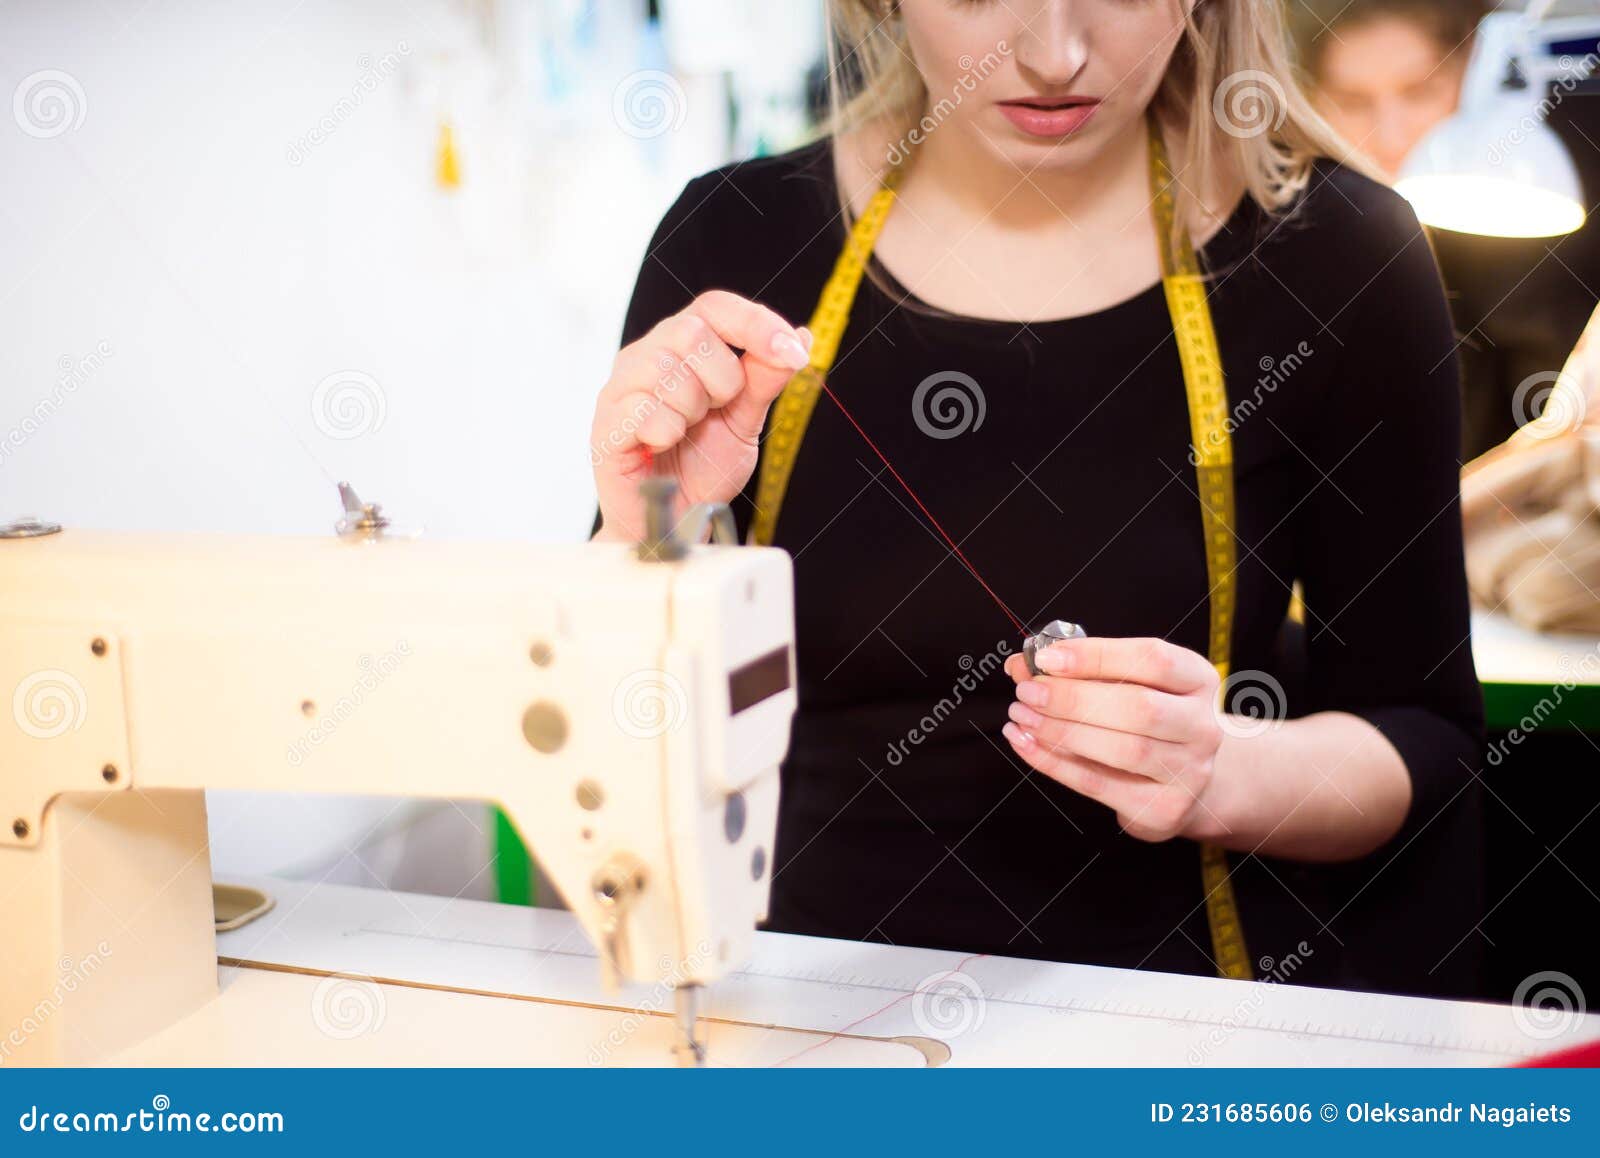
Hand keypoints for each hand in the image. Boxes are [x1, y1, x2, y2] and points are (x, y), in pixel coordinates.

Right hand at [590, 290, 811, 541]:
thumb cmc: (703, 467)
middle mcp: (647, 355)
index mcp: (681, 346)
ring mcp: (621, 387)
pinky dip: (667, 434)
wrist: (676, 521)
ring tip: (684, 433)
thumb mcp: (746, 420)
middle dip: (721, 381)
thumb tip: (801, 337)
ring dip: (692, 412)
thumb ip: (765, 379)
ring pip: (667, 372)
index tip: (791, 353)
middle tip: (713, 413)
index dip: (755, 323)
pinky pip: (645, 412)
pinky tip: (661, 447)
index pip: (716, 307)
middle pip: (692, 333)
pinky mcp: (606, 423)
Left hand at [1001, 636, 1224, 841]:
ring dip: (1062, 731)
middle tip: (1028, 691)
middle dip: (1073, 698)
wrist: (1186, 781)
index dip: (1097, 656)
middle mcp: (1201, 725)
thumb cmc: (1150, 721)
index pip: (1153, 660)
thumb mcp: (1127, 685)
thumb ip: (1078, 671)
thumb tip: (1023, 665)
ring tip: (1023, 716)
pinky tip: (1026, 743)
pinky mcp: (1164, 808)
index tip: (1049, 657)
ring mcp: (1188, 770)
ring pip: (1123, 749)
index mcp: (1197, 679)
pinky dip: (1054, 763)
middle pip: (1139, 707)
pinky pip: (1098, 784)